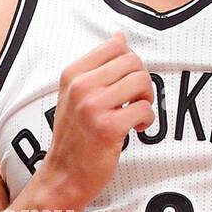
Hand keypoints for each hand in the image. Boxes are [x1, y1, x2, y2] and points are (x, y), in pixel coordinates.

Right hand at [38, 33, 154, 209]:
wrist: (63, 175)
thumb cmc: (74, 137)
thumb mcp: (75, 95)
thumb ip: (96, 67)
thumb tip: (119, 36)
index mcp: (72, 74)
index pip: (115, 46)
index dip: (131, 62)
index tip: (127, 82)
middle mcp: (81, 87)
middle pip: (133, 62)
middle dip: (142, 81)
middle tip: (136, 100)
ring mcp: (93, 106)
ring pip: (142, 82)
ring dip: (147, 99)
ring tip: (136, 113)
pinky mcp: (108, 127)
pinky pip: (144, 110)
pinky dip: (147, 120)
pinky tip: (136, 129)